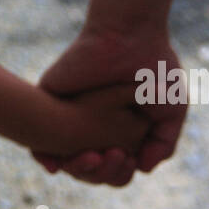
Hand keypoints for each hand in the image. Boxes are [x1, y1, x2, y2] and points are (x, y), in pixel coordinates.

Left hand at [32, 21, 185, 185]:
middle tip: (116, 155)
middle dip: (104, 173)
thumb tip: (142, 168)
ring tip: (97, 156)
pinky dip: (47, 158)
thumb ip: (163, 143)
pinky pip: (38, 141)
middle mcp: (93, 127)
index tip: (131, 158)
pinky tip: (60, 164)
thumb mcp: (171, 110)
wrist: (129, 35)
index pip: (114, 168)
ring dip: (80, 169)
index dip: (121, 172)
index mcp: (119, 131)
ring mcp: (70, 116)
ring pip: (66, 161)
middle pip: (91, 170)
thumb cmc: (154, 66)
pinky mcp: (50, 102)